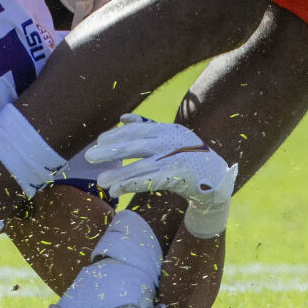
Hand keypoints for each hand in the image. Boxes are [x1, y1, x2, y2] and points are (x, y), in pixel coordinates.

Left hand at [89, 114, 237, 238]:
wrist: (218, 180)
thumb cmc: (190, 158)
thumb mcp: (172, 138)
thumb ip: (148, 126)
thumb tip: (123, 117)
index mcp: (168, 130)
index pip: (138, 131)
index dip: (117, 136)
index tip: (99, 141)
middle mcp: (171, 142)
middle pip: (136, 145)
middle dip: (112, 151)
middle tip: (89, 156)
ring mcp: (176, 159)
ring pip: (142, 167)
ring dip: (120, 174)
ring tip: (101, 181)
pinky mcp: (179, 177)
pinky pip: (151, 181)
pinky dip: (133, 185)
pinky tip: (118, 189)